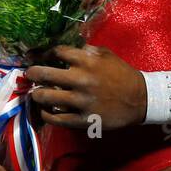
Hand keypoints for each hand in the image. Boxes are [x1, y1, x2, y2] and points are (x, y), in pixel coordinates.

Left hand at [25, 44, 147, 129]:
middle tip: (29, 74)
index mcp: (87, 61)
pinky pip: (57, 118)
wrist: (141, 99)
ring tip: (35, 94)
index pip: (57, 52)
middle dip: (32, 73)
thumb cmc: (122, 75)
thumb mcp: (107, 55)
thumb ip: (87, 51)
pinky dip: (46, 114)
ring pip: (46, 97)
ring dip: (36, 95)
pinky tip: (44, 111)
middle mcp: (81, 79)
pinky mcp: (83, 119)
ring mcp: (81, 101)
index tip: (42, 57)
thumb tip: (68, 50)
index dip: (46, 53)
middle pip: (45, 74)